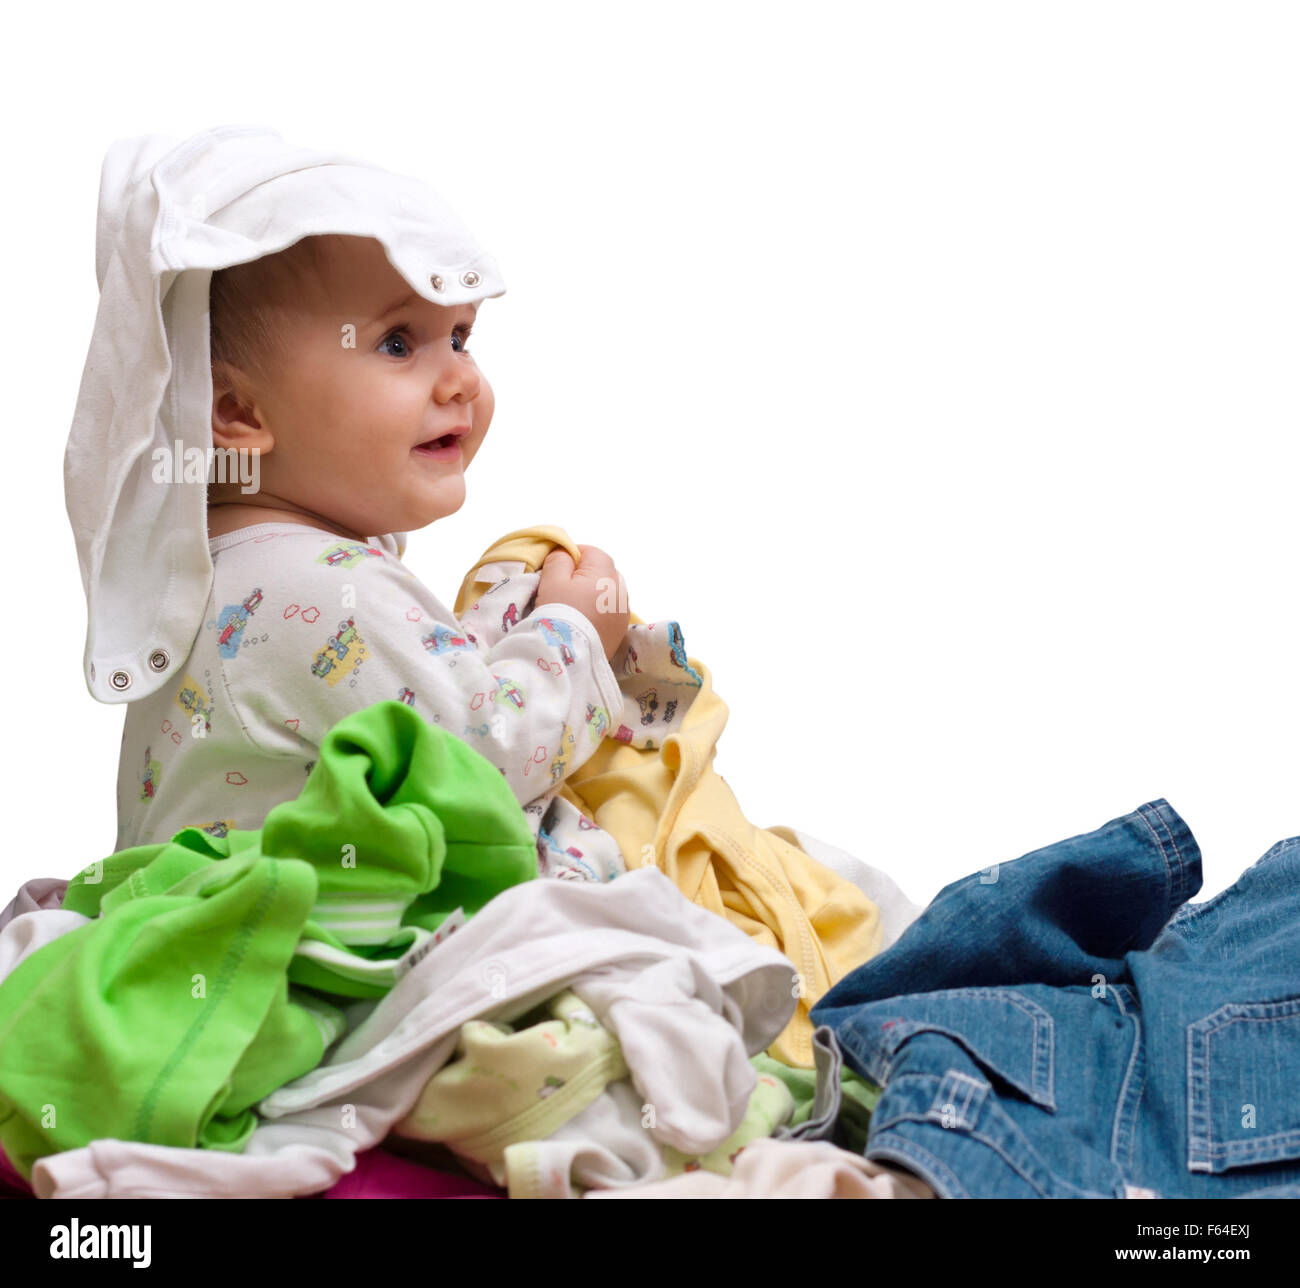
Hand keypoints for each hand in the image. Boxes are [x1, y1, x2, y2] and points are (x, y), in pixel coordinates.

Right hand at [535, 545, 628, 660]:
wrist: (567, 657)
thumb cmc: (558, 614)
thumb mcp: (551, 580)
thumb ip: (559, 559)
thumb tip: (565, 554)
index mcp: (606, 575)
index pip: (593, 553)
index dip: (573, 555)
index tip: (558, 566)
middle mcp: (621, 592)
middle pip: (604, 572)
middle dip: (585, 574)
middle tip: (563, 586)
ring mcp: (622, 614)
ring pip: (608, 593)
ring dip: (594, 593)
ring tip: (574, 605)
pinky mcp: (620, 632)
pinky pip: (610, 612)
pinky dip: (599, 611)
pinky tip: (584, 619)